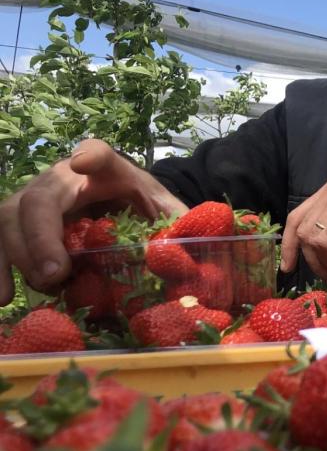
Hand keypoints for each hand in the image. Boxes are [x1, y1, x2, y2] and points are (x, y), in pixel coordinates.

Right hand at [0, 138, 187, 303]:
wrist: (124, 203)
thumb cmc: (143, 205)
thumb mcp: (165, 210)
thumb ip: (177, 223)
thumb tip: (184, 247)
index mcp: (108, 171)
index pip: (98, 153)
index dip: (90, 156)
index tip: (83, 163)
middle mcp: (64, 179)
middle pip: (39, 198)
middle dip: (40, 236)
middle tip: (56, 274)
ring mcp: (36, 199)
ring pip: (9, 218)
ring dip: (14, 255)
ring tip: (29, 290)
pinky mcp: (20, 222)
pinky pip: (0, 239)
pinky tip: (4, 297)